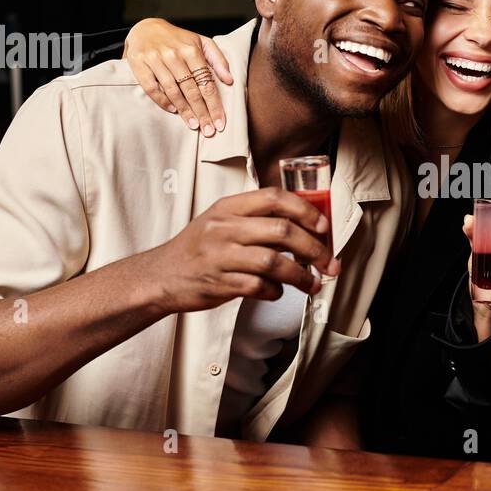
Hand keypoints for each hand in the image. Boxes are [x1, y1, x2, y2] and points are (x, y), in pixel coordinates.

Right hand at [124, 18, 233, 135]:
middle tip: (209, 130)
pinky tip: (173, 111)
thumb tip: (230, 80)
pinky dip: (163, 101)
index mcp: (191, 50)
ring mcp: (155, 59)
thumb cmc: (178, 39)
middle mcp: (174, 54)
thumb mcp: (201, 42)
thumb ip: (218, 59)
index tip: (221, 122)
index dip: (215, 104)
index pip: (207, 82)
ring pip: (173, 91)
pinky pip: (152, 88)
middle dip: (202, 113)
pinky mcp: (139, 64)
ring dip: (185, 111)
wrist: (145, 28)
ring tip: (194, 125)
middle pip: (191, 90)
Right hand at [146, 188, 339, 314]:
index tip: (324, 227)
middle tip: (329, 263)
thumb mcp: (222, 221)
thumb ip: (257, 219)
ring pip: (274, 262)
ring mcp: (220, 255)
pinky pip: (258, 287)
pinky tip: (278, 292)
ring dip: (300, 275)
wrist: (161, 276)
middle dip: (314, 249)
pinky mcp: (218, 282)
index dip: (306, 210)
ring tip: (312, 284)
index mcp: (229, 207)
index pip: (275, 198)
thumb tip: (307, 226)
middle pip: (282, 231)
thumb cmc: (200, 249)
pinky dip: (275, 291)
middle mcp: (224, 227)